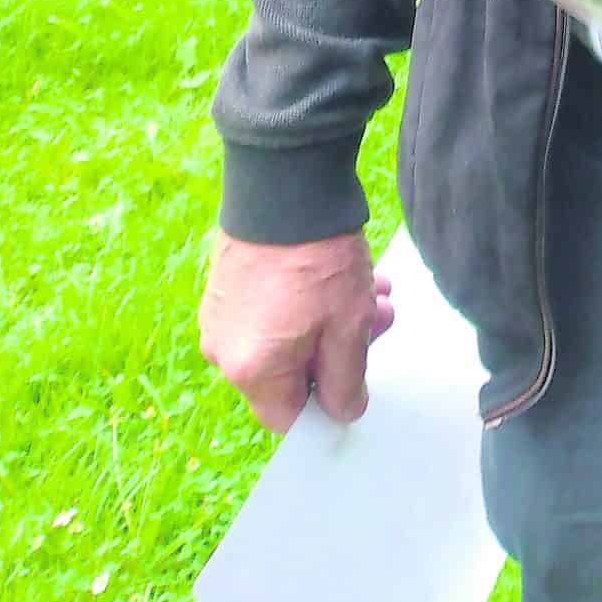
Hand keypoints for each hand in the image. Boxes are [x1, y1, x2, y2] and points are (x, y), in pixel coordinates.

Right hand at [199, 229, 394, 434]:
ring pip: (286, 337)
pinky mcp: (227, 284)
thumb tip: (341, 412)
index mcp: (251, 370)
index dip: (326, 402)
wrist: (284, 185)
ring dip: (332, 319)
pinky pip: (269, 311)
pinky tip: (346, 273)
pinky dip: (306, 301)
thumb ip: (346, 381)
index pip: (288, 416)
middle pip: (290, 372)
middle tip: (380, 317)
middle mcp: (224, 349)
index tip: (357, 377)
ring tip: (372, 288)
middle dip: (340, 348)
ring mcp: (221, 314)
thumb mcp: (347, 327)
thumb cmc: (316, 259)